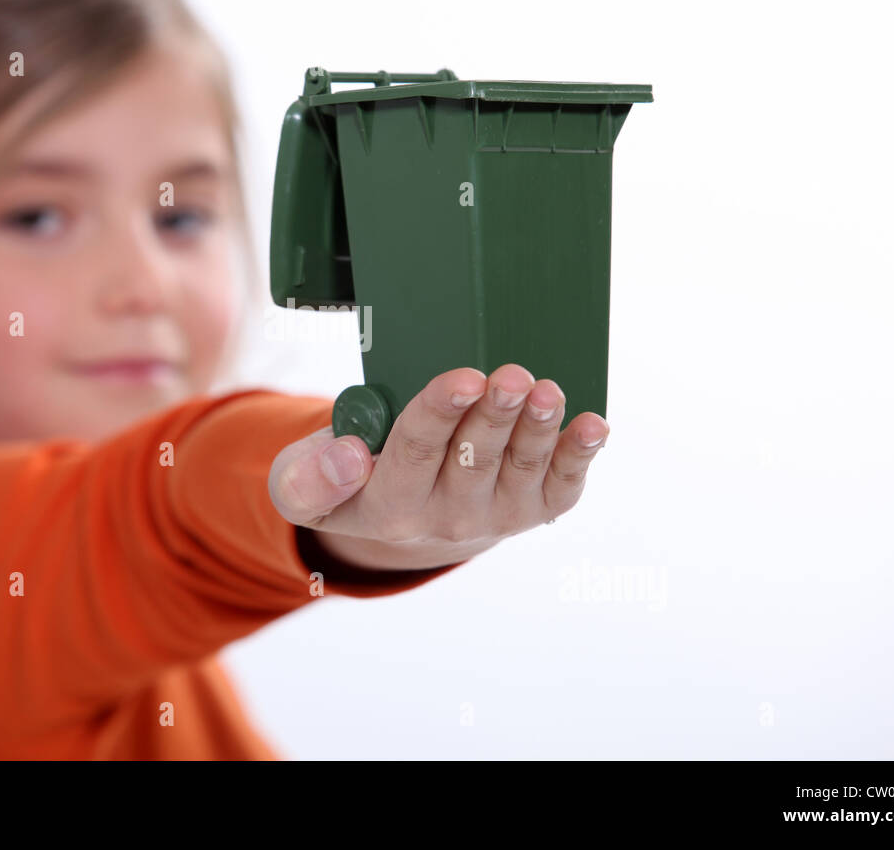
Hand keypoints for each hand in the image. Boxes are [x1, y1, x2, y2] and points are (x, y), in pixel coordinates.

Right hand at [268, 364, 609, 566]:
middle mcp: (446, 518)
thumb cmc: (350, 480)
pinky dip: (579, 456)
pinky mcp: (533, 510)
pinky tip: (592, 425)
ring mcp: (495, 515)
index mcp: (388, 508)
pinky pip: (561, 487)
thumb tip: (348, 456)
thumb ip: (307, 478)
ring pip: (521, 467)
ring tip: (548, 392)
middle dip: (495, 415)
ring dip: (540, 429)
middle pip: (474, 458)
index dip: (441, 414)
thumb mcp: (301, 484)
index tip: (462, 379)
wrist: (403, 518)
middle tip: (511, 377)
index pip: (415, 454)